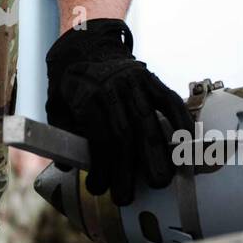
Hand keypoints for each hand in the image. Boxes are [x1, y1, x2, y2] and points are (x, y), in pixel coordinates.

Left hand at [45, 18, 191, 206]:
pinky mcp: (151, 79)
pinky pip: (170, 101)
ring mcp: (135, 83)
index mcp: (87, 97)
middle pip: (125, 135)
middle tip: (129, 197)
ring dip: (157, 155)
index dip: (101, 166)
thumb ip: (63, 135)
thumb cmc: (70, 83)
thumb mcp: (56, 105)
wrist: (86, 44)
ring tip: (161, 182)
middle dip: (128, 170)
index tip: (98, 188)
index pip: (99, 137)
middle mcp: (113, 90)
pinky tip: (186, 144)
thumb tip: (67, 168)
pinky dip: (180, 122)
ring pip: (149, 122)